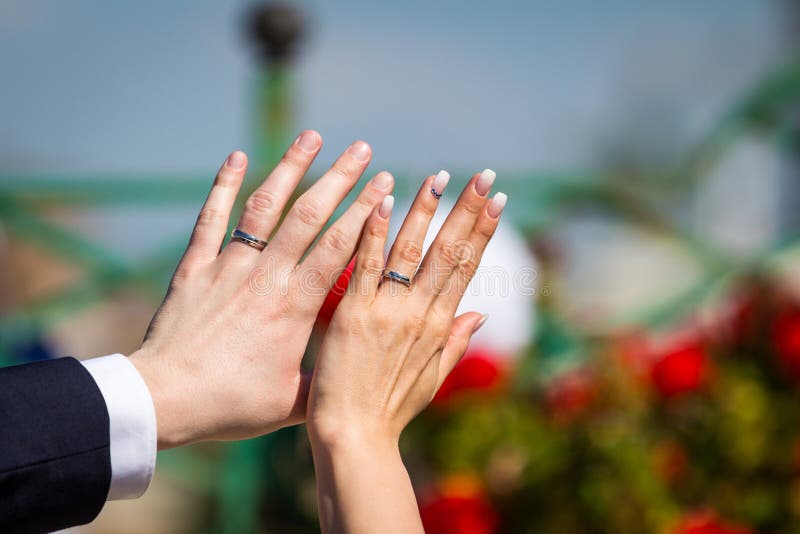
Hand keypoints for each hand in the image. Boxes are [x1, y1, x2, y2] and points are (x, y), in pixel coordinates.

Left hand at [129, 131, 393, 448]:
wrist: (165, 400)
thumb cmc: (231, 405)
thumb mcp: (292, 404)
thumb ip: (329, 384)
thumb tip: (360, 375)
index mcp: (296, 306)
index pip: (341, 246)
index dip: (367, 210)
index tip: (387, 183)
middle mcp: (266, 276)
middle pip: (310, 215)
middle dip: (340, 177)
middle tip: (363, 148)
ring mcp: (228, 267)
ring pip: (264, 207)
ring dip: (289, 168)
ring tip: (312, 136)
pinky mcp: (195, 268)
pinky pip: (211, 218)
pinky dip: (223, 185)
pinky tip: (236, 156)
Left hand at [306, 169, 504, 533]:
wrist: (355, 439)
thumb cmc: (389, 411)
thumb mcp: (432, 379)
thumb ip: (456, 342)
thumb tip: (481, 314)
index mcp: (438, 325)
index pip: (466, 267)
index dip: (483, 231)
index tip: (498, 200)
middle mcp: (420, 313)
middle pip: (449, 252)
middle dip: (468, 211)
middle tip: (484, 175)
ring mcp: (388, 312)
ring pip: (410, 251)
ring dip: (425, 211)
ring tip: (437, 177)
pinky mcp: (353, 315)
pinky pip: (365, 266)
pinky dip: (374, 232)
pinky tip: (381, 200)